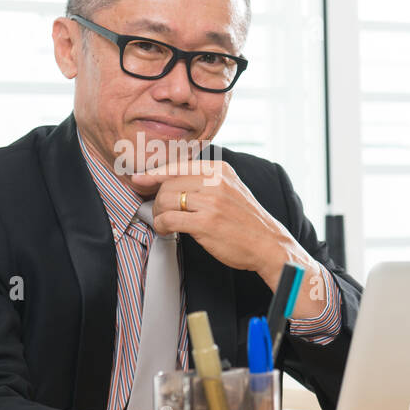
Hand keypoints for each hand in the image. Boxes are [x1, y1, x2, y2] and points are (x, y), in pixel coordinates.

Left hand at [129, 159, 328, 319]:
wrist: (269, 244)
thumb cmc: (246, 221)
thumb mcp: (231, 189)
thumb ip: (206, 181)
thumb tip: (170, 181)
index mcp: (220, 169)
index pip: (178, 165)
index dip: (155, 173)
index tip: (140, 179)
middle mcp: (215, 181)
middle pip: (168, 183)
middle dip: (158, 200)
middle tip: (160, 213)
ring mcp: (211, 201)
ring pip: (166, 200)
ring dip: (159, 214)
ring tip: (165, 223)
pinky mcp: (205, 223)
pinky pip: (169, 219)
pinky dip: (161, 226)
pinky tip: (165, 231)